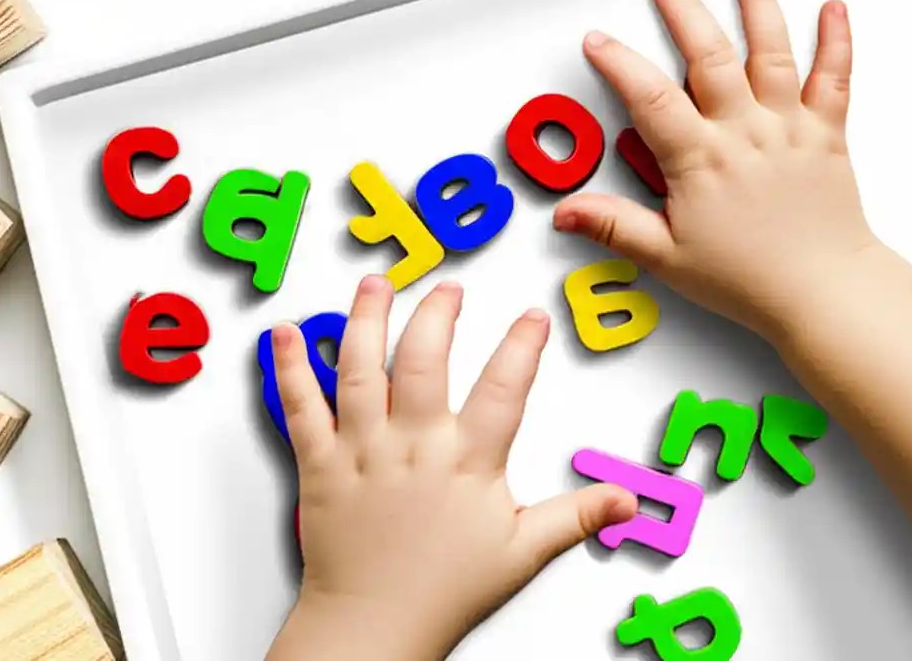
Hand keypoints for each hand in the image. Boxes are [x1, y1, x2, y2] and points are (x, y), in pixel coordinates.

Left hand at [266, 276, 636, 660]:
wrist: (374, 627)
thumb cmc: (444, 591)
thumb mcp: (523, 552)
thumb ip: (576, 516)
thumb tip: (627, 500)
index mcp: (467, 462)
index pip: (504, 388)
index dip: (522, 346)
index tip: (532, 317)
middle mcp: (413, 446)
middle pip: (423, 360)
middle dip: (437, 315)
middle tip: (449, 289)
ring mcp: (362, 451)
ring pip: (360, 369)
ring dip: (366, 319)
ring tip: (376, 283)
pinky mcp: (318, 465)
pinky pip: (300, 408)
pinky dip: (289, 368)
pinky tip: (284, 334)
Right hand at [554, 0, 879, 340]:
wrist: (823, 292)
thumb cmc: (752, 279)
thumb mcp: (667, 258)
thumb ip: (615, 226)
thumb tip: (569, 213)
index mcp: (701, 161)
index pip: (649, 97)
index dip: (619, 63)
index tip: (599, 41)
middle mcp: (745, 133)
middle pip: (709, 55)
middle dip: (683, 11)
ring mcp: (788, 128)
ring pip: (771, 51)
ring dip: (757, 3)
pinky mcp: (826, 135)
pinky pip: (834, 78)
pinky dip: (837, 41)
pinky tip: (833, 10)